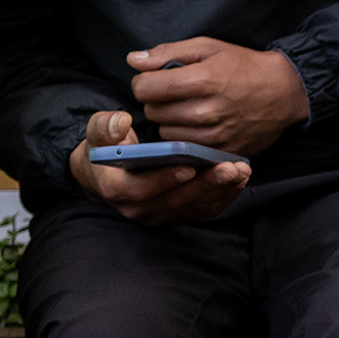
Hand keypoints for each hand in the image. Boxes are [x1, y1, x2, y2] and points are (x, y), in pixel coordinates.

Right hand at [69, 109, 252, 224]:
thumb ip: (105, 126)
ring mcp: (157, 216)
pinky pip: (202, 211)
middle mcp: (137, 209)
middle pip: (174, 201)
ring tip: (241, 170)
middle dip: (204, 184)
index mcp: (115, 189)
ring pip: (192, 208)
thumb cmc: (105, 146)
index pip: (142, 189)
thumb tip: (121, 121)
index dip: (165, 179)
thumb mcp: (97, 132)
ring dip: (219, 191)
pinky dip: (222, 197)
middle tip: (229, 167)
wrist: (106, 170)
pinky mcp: (175, 216)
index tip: (189, 166)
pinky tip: (239, 179)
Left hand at [124, 36, 310, 156]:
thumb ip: (167, 52)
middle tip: (176, 93)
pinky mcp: (220, 152)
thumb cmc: (243, 66)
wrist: (283, 93)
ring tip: (189, 108)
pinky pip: (184, 150)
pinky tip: (197, 125)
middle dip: (157, 101)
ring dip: (170, 121)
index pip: (145, 88)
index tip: (156, 79)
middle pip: (152, 112)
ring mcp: (213, 136)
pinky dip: (184, 138)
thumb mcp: (208, 47)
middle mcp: (205, 111)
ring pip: (165, 133)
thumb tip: (133, 60)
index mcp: (201, 80)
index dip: (144, 81)